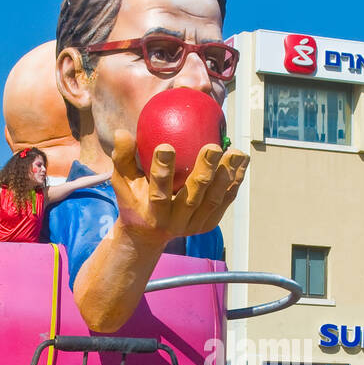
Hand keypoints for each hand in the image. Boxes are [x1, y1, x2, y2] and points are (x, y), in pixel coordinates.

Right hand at [110, 131, 247, 249]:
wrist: (149, 232)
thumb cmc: (134, 198)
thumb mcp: (123, 181)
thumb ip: (123, 157)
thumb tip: (121, 132)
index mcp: (153, 213)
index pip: (158, 192)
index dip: (163, 170)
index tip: (166, 146)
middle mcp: (175, 222)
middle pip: (192, 197)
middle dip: (204, 171)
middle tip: (213, 147)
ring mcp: (194, 225)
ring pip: (213, 200)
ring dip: (226, 176)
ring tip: (235, 152)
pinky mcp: (208, 223)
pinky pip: (225, 201)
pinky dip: (235, 182)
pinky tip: (241, 162)